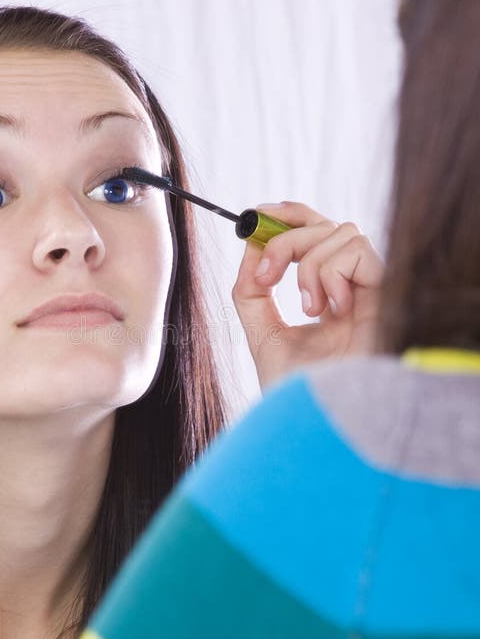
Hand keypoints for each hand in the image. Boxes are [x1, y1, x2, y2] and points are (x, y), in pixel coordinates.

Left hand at [231, 201, 383, 390]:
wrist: (320, 423)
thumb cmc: (298, 390)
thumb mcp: (262, 333)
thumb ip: (252, 291)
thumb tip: (250, 243)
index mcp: (326, 298)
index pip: (315, 235)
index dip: (290, 216)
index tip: (258, 214)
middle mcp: (352, 291)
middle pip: (325, 225)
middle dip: (286, 239)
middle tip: (266, 275)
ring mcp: (372, 292)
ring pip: (342, 232)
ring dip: (310, 264)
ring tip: (308, 309)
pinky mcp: (389, 293)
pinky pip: (358, 250)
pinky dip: (332, 272)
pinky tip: (333, 311)